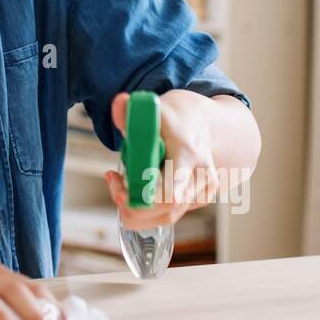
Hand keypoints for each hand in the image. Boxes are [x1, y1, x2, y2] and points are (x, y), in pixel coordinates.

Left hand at [104, 90, 220, 229]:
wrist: (205, 122)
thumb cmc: (177, 115)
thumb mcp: (154, 108)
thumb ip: (132, 111)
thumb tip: (119, 101)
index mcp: (188, 154)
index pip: (169, 194)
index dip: (140, 200)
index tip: (117, 183)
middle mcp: (201, 177)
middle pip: (163, 211)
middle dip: (130, 204)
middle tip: (114, 181)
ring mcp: (204, 191)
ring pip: (165, 217)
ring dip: (137, 207)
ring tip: (123, 182)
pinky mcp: (200, 200)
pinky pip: (169, 215)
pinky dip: (148, 208)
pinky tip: (138, 186)